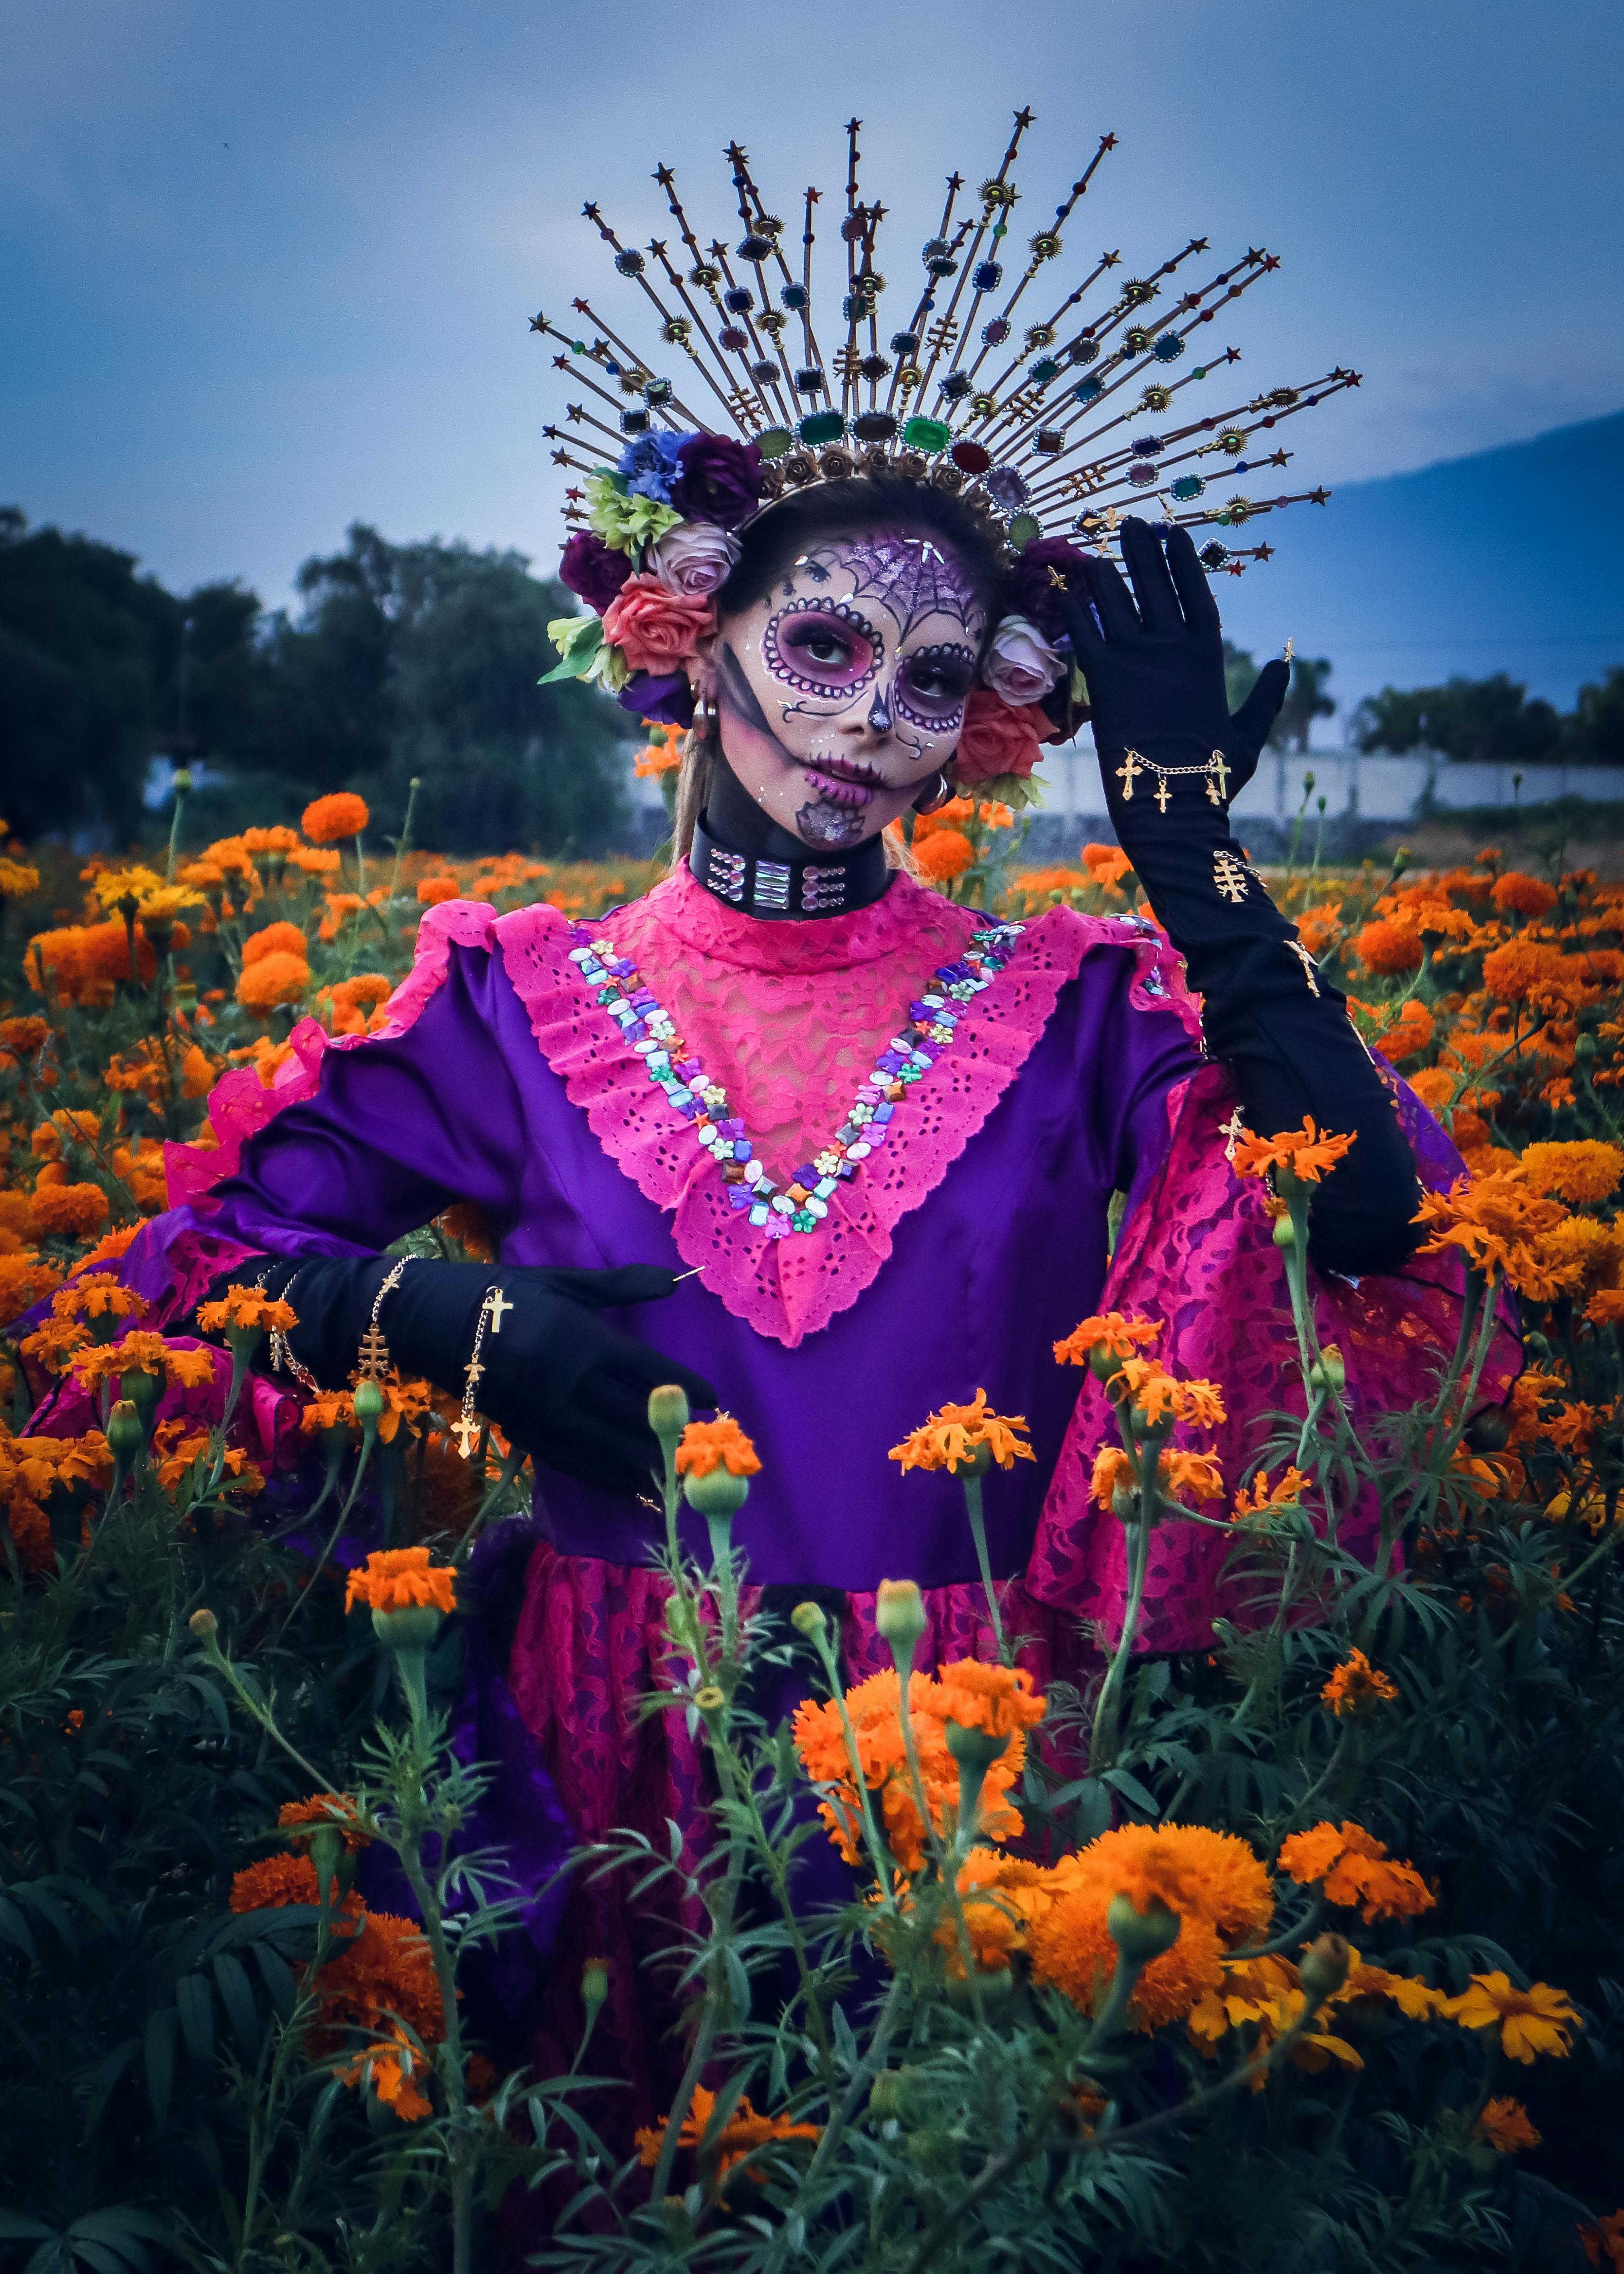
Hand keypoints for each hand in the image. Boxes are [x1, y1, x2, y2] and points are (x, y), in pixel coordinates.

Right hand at [391, 1261, 716, 1495]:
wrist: (435, 1323)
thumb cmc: (506, 1295)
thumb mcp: (563, 1283)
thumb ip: (619, 1286)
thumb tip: (672, 1282)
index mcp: (582, 1338)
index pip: (648, 1371)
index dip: (685, 1386)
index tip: (713, 1397)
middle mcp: (568, 1381)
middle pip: (635, 1415)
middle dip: (675, 1430)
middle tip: (707, 1441)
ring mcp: (546, 1413)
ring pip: (609, 1447)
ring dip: (649, 1460)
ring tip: (682, 1468)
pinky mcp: (526, 1435)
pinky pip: (576, 1463)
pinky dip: (608, 1476)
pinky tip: (635, 1483)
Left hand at [1055, 518, 1287, 807]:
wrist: (1173, 807)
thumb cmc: (1212, 779)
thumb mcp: (1248, 734)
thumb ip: (1265, 696)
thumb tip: (1284, 664)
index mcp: (1207, 658)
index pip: (1195, 595)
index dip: (1183, 563)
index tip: (1175, 535)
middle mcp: (1172, 650)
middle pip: (1155, 587)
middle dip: (1144, 553)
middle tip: (1133, 523)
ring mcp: (1138, 662)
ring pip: (1116, 604)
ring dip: (1106, 575)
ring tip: (1097, 552)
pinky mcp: (1104, 681)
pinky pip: (1086, 634)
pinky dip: (1075, 609)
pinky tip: (1065, 587)